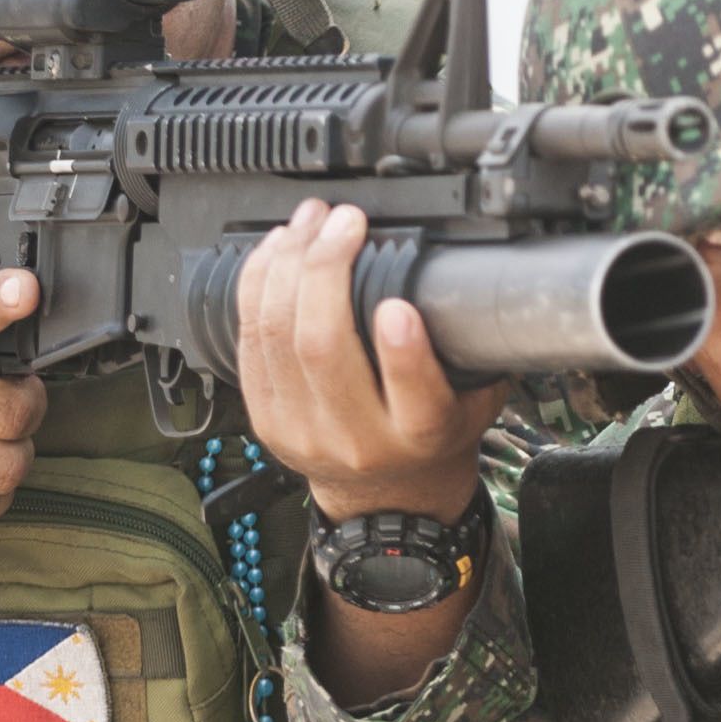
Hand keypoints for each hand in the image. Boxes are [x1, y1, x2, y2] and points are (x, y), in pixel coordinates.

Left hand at [233, 200, 503, 523]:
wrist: (386, 499)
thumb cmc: (429, 439)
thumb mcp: (472, 401)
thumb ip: (468, 350)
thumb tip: (469, 276)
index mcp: (420, 434)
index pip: (414, 397)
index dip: (403, 351)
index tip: (399, 306)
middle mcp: (356, 436)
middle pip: (322, 346)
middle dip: (326, 268)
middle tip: (344, 222)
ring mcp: (301, 429)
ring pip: (275, 334)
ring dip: (287, 264)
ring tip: (309, 222)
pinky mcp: (264, 416)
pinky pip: (248, 338)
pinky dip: (258, 284)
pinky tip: (277, 251)